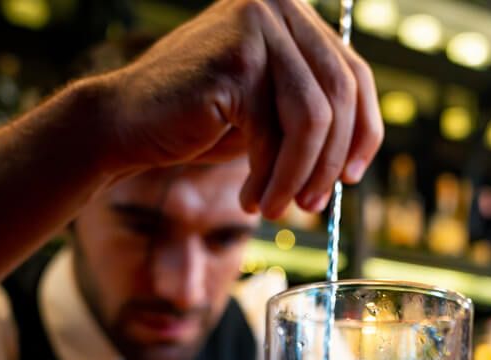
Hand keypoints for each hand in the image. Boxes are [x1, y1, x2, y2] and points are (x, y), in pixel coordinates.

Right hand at [94, 0, 381, 218]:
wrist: (126, 125)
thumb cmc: (201, 124)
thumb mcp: (272, 115)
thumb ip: (315, 116)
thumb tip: (358, 156)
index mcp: (294, 13)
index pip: (354, 73)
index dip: (364, 131)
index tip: (352, 178)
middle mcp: (279, 4)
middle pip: (340, 94)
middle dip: (330, 161)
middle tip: (312, 206)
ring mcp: (258, 24)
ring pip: (314, 118)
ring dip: (300, 175)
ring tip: (278, 209)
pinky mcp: (237, 56)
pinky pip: (277, 132)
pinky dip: (270, 175)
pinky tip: (250, 198)